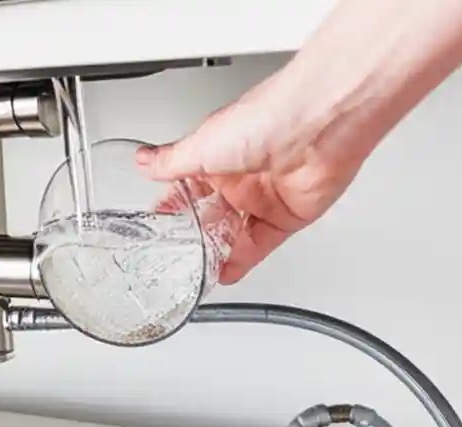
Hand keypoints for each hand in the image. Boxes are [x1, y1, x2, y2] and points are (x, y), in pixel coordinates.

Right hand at [135, 71, 368, 283]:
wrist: (318, 125)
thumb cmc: (266, 118)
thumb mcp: (200, 145)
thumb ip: (170, 163)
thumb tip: (143, 162)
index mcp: (216, 156)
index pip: (186, 188)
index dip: (171, 208)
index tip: (156, 226)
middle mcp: (240, 176)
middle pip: (210, 215)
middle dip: (193, 236)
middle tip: (175, 257)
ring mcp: (263, 197)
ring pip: (233, 234)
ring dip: (215, 253)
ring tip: (196, 273)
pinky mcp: (288, 216)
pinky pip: (260, 245)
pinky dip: (242, 261)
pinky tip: (225, 273)